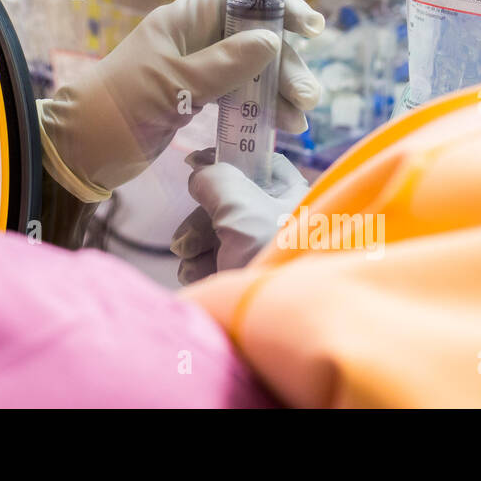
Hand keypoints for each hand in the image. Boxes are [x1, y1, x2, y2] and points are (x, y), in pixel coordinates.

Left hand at [38, 0, 323, 201]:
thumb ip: (225, 64)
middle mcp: (193, 38)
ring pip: (251, 69)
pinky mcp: (196, 99)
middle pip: (255, 37)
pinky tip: (280, 128)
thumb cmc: (119, 108)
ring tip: (297, 121)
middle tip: (307, 99)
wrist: (80, 151)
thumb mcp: (174, 85)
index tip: (311, 28)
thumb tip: (271, 39)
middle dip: (285, 64)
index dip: (279, 7)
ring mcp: (196, 69)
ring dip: (278, 91)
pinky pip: (238, 95)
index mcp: (183, 20)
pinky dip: (259, 109)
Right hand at [171, 148, 309, 284]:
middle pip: (232, 202)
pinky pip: (223, 261)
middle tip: (186, 237)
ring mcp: (268, 251)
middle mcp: (284, 221)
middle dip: (202, 218)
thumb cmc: (273, 256)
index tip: (197, 164)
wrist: (286, 320)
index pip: (262, 163)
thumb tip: (200, 172)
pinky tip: (194, 274)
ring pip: (222, 233)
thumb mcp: (241, 207)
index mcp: (295, 195)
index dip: (228, 159)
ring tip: (187, 258)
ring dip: (198, 243)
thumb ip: (216, 180)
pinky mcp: (253, 277)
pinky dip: (204, 265)